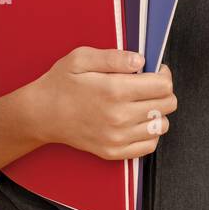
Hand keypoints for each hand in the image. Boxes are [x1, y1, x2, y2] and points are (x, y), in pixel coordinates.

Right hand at [29, 47, 176, 160]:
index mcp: (114, 90)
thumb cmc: (61, 84)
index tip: (156, 71)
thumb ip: (114, 57)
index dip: (163, 74)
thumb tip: (140, 60)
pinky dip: (149, 132)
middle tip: (148, 85)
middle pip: (167, 105)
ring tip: (141, 103)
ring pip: (162, 125)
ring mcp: (117, 137)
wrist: (41, 115)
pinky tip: (137, 120)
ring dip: (157, 112)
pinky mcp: (114, 151)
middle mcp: (119, 117)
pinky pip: (149, 145)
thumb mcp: (81, 58)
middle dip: (163, 91)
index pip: (163, 85)